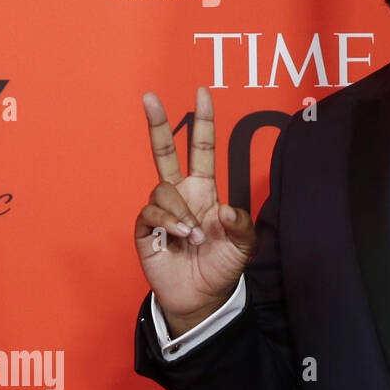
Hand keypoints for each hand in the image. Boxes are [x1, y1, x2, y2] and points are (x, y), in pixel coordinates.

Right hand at [133, 87, 254, 336]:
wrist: (202, 296)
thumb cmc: (222, 266)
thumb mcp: (243, 246)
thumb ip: (241, 226)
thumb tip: (224, 210)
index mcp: (205, 189)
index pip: (201, 148)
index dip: (203, 122)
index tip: (203, 93)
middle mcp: (181, 193)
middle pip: (164, 151)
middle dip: (158, 123)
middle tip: (150, 96)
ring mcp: (161, 210)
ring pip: (163, 189)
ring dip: (181, 211)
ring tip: (196, 236)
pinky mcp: (146, 229)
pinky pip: (151, 212)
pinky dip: (169, 222)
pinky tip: (181, 237)